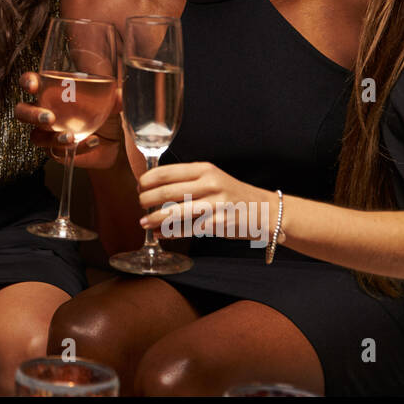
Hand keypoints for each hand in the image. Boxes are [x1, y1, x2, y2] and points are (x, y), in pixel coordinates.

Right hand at [15, 71, 121, 168]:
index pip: (31, 83)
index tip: (33, 85)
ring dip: (51, 137)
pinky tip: (93, 142)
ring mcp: (49, 134)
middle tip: (49, 118)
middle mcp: (46, 112)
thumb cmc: (106, 113)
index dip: (27, 82)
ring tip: (70, 137)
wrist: (115, 143)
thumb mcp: (112, 101)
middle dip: (31, 114)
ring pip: (36, 137)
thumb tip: (121, 94)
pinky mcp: (57, 152)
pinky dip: (77, 148)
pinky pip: (58, 152)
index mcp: (52, 92)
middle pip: (22, 112)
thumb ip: (115, 95)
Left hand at [137, 160, 274, 241]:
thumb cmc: (232, 195)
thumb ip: (187, 181)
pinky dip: (170, 233)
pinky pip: (188, 229)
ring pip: (174, 212)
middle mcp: (209, 184)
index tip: (138, 186)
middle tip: (139, 204)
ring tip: (142, 222)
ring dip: (154, 218)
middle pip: (166, 191)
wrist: (265, 211)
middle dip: (146, 199)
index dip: (147, 180)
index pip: (166, 171)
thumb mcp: (212, 179)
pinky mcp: (219, 224)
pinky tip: (159, 234)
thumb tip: (154, 187)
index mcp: (204, 169)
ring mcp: (215, 204)